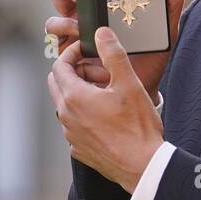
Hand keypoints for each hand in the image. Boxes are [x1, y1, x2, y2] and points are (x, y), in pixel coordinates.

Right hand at [46, 0, 186, 93]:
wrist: (141, 86)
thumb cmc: (153, 55)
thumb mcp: (166, 29)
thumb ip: (171, 3)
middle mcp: (87, 8)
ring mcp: (74, 25)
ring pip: (57, 5)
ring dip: (64, 8)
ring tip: (81, 20)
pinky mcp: (67, 45)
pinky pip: (55, 31)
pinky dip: (63, 30)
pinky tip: (79, 37)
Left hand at [47, 25, 163, 191]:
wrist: (143, 166)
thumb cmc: (137, 126)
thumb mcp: (128, 83)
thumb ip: (113, 54)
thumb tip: (101, 33)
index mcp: (74, 97)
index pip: (59, 66)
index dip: (72, 53)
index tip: (88, 50)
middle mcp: (66, 116)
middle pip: (58, 84)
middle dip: (76, 72)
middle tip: (102, 72)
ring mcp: (71, 135)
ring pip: (67, 105)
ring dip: (82, 93)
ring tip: (109, 94)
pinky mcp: (80, 149)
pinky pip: (75, 125)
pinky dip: (86, 114)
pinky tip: (109, 116)